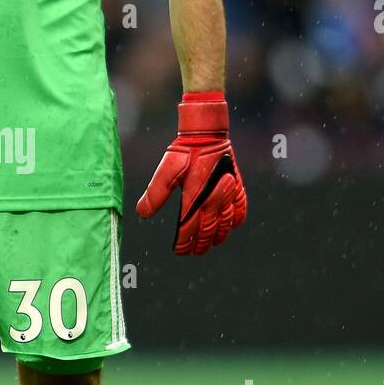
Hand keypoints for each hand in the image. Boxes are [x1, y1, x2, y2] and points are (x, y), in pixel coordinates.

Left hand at [136, 91, 246, 254]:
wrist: (207, 132)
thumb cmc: (185, 150)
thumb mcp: (165, 171)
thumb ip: (155, 194)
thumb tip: (143, 214)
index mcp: (195, 198)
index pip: (189, 229)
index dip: (184, 242)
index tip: (179, 251)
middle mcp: (213, 199)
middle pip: (208, 230)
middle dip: (200, 244)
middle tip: (195, 252)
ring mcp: (227, 192)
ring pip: (226, 223)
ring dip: (218, 236)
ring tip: (212, 244)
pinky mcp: (237, 185)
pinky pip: (241, 208)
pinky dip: (237, 220)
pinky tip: (232, 226)